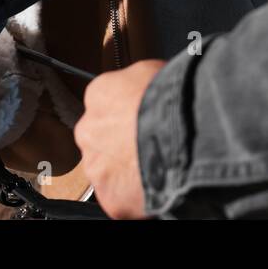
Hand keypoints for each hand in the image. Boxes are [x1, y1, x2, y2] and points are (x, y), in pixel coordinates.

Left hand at [73, 59, 165, 218]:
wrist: (179, 134)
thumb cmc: (170, 98)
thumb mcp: (152, 71)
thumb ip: (137, 83)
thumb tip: (144, 85)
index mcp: (98, 95)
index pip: (106, 105)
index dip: (127, 115)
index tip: (142, 120)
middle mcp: (88, 131)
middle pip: (102, 140)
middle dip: (121, 145)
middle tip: (149, 146)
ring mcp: (97, 166)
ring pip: (109, 171)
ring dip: (127, 171)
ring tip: (157, 167)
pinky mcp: (110, 197)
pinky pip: (122, 198)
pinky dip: (137, 195)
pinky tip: (158, 185)